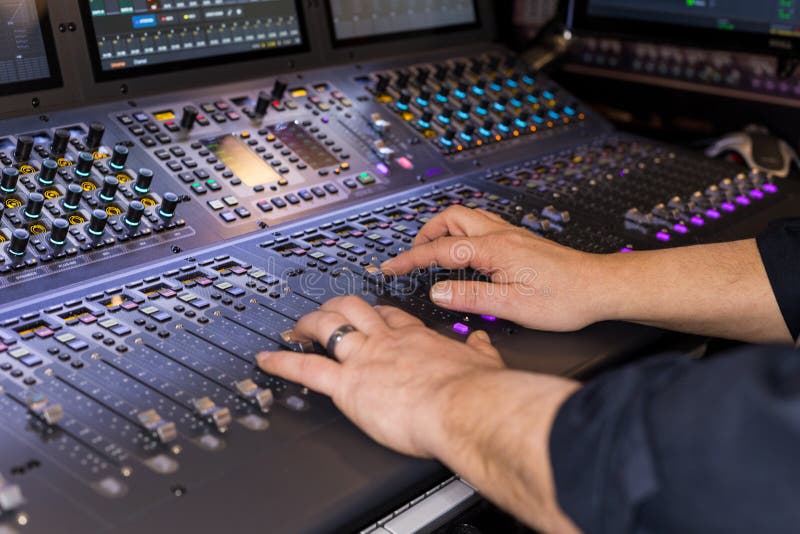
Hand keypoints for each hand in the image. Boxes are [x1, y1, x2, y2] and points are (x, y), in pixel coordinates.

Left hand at [256, 296, 504, 457]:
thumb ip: (478, 349)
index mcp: (416, 337)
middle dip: (333, 308)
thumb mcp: (483, 361)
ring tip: (292, 330)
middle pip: (352, 309)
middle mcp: (386, 341)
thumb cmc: (475, 391)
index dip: (373, 312)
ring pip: (326, 328)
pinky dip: (282, 362)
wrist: (465, 407)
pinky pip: (306, 368)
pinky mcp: (348, 385)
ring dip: (305, 326)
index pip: (388, 314)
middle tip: (321, 314)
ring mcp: (364, 359)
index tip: (367, 314)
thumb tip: (481, 340)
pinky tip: (266, 360)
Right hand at [381, 205, 605, 331]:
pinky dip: (464, 235)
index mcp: (493, 249)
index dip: (410, 259)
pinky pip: (482, 225)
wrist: (600, 287)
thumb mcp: (512, 305)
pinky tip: (467, 255)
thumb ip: (470, 296)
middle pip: (451, 218)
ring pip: (467, 217)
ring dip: (445, 230)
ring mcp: (512, 235)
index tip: (390, 268)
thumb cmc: (565, 298)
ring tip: (434, 252)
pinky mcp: (521, 241)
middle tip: (414, 256)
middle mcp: (501, 235)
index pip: (439, 249)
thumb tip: (437, 292)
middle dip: (426, 233)